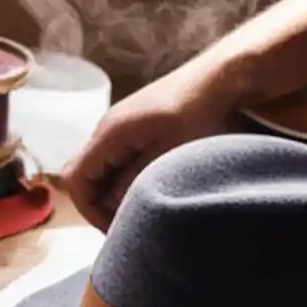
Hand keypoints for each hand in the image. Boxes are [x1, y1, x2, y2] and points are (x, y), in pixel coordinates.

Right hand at [60, 59, 244, 231]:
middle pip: (88, 175)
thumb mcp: (170, 159)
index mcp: (109, 134)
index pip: (76, 180)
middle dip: (105, 204)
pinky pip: (123, 157)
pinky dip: (133, 177)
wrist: (230, 75)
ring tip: (150, 208)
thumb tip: (116, 206)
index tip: (119, 231)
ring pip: (107, 168)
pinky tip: (160, 185)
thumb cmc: (202, 116)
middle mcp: (109, 127)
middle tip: (136, 225)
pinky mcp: (143, 124)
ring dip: (121, 191)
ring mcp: (125, 124)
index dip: (91, 211)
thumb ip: (135, 184)